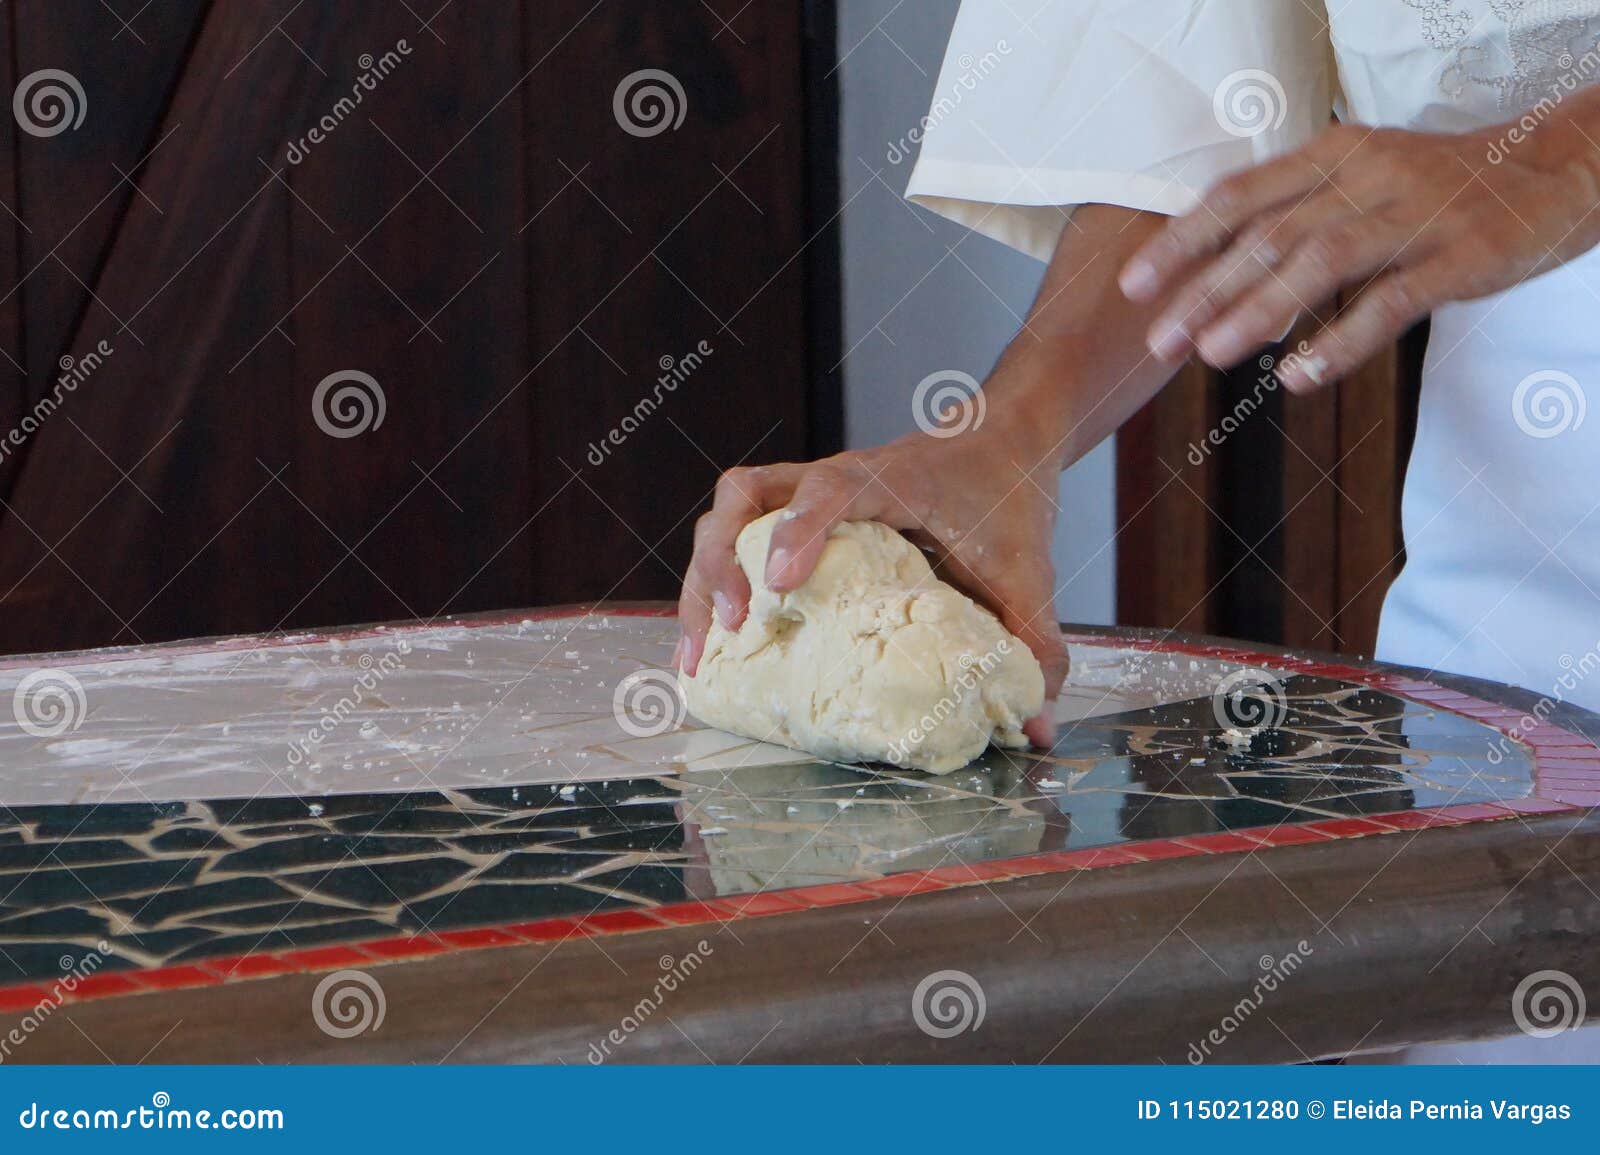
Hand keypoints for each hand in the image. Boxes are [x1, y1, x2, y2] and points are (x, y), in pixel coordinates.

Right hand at [675, 423, 1069, 746]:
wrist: (1000, 439)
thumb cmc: (1007, 496)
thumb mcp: (1030, 570)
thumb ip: (1036, 643)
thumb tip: (1035, 730)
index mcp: (892, 477)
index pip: (831, 485)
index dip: (800, 530)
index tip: (780, 583)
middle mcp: (837, 478)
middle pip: (747, 492)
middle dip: (723, 558)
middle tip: (727, 626)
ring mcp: (810, 493)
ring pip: (729, 512)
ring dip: (703, 576)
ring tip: (698, 651)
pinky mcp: (800, 516)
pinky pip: (738, 534)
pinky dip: (714, 581)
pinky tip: (712, 640)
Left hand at [1118, 120, 1599, 390]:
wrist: (1553, 172)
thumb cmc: (1436, 191)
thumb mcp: (1361, 182)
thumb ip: (1296, 218)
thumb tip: (1218, 279)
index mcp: (1333, 155)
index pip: (1240, 195)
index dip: (1182, 240)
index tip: (1133, 285)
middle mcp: (1367, 176)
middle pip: (1269, 233)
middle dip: (1205, 288)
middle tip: (1159, 339)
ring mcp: (1415, 215)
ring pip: (1322, 261)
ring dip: (1260, 310)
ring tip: (1212, 355)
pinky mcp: (1461, 256)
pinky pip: (1393, 301)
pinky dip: (1342, 340)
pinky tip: (1301, 376)